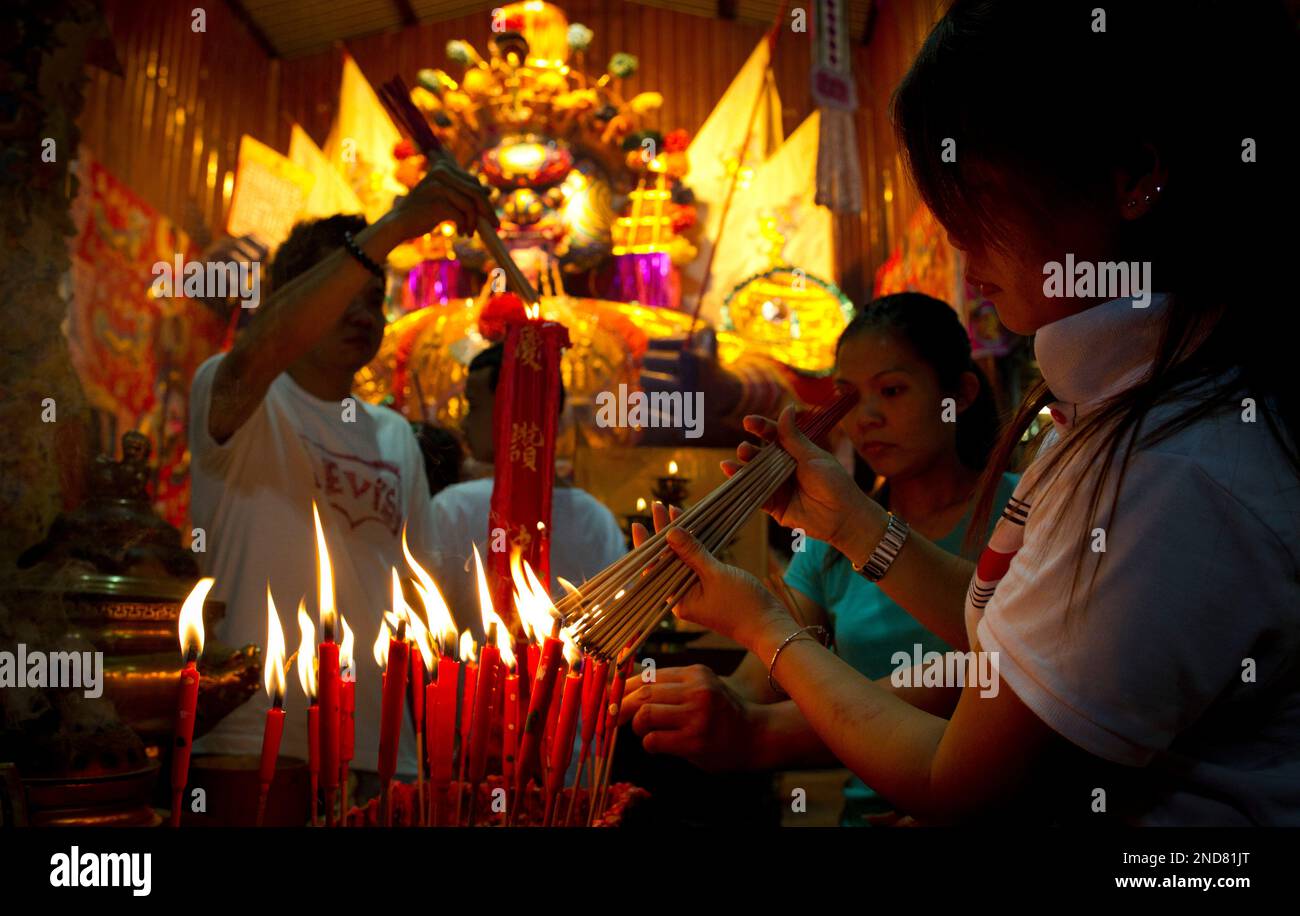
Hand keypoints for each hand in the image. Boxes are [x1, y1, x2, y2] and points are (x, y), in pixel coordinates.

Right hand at [387, 156, 497, 240]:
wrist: (399, 223)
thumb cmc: (422, 211)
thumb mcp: (445, 197)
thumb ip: (464, 191)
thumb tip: (490, 190)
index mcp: (443, 167)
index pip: (473, 181)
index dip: (485, 198)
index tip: (492, 215)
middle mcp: (441, 172)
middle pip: (476, 191)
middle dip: (487, 211)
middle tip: (494, 225)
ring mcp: (439, 186)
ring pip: (471, 205)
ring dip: (474, 222)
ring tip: (469, 232)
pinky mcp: (438, 202)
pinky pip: (462, 215)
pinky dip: (465, 226)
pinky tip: (460, 232)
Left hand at [618, 665, 756, 771]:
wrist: (758, 736)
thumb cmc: (722, 714)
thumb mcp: (701, 688)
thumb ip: (670, 686)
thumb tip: (622, 686)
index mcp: (695, 673)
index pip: (648, 676)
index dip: (623, 688)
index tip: (610, 698)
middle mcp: (696, 690)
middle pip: (643, 693)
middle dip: (620, 707)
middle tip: (613, 718)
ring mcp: (696, 715)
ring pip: (644, 714)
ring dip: (636, 726)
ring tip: (644, 732)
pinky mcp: (694, 741)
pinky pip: (653, 740)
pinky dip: (648, 744)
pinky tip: (657, 746)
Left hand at [633, 501, 790, 649]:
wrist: (769, 625)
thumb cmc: (743, 605)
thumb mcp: (716, 574)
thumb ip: (692, 553)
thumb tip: (671, 533)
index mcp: (678, 600)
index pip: (654, 569)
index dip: (646, 545)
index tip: (639, 523)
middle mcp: (682, 597)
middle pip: (666, 561)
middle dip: (663, 533)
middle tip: (658, 506)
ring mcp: (696, 592)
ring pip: (681, 559)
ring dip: (679, 536)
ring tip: (673, 510)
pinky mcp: (710, 587)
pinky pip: (696, 562)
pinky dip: (693, 545)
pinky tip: (692, 527)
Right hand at [723, 405, 879, 552]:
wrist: (842, 516)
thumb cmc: (834, 483)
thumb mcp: (812, 456)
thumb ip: (794, 437)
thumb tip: (787, 408)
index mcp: (795, 452)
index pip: (775, 435)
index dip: (761, 428)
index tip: (748, 422)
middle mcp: (783, 467)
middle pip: (761, 455)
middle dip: (749, 451)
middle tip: (744, 449)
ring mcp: (777, 486)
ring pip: (754, 474)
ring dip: (742, 467)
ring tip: (731, 463)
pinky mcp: (773, 505)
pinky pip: (754, 494)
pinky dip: (742, 486)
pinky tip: (732, 477)